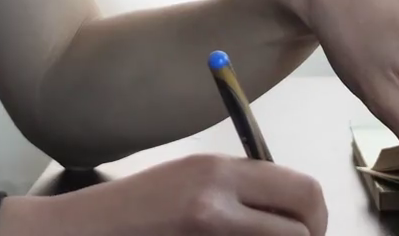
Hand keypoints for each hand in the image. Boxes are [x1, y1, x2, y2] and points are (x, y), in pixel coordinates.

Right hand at [14, 154, 327, 235]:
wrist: (83, 232)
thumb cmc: (133, 209)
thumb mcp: (190, 178)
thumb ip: (240, 186)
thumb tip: (295, 207)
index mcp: (218, 170)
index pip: (303, 189)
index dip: (315, 216)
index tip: (308, 228)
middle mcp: (217, 200)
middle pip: (302, 227)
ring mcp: (210, 234)